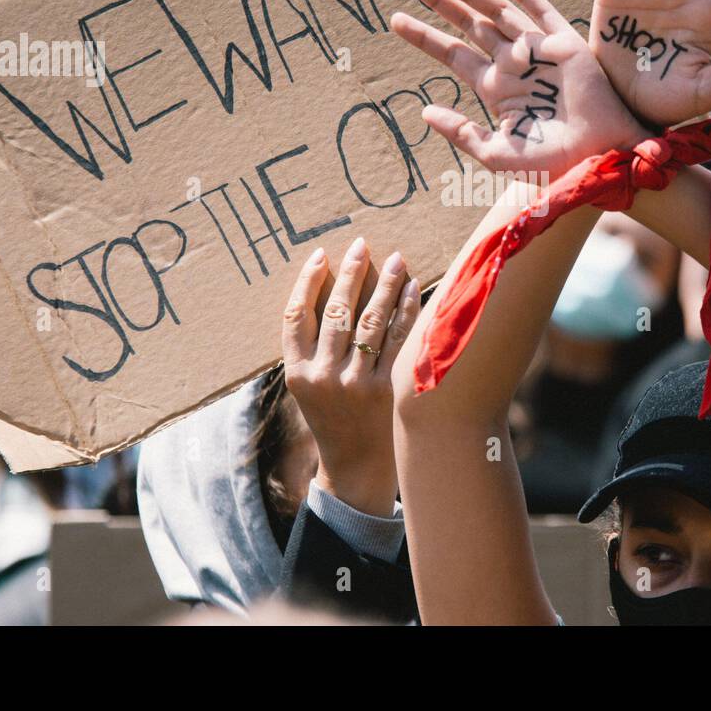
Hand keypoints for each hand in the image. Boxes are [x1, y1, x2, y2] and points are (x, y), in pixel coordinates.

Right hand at [282, 239, 420, 516]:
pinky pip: (399, 339)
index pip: (296, 316)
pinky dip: (407, 310)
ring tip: (397, 260)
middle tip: (362, 245)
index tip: (321, 255)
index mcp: (297, 374)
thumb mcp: (309, 386)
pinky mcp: (387, 389)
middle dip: (351, 273)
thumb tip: (333, 287)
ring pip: (372, 321)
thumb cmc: (333, 417)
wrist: (356, 465)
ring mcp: (356, 384)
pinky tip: (414, 290)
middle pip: (337, 311)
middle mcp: (323, 377)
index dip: (307, 282)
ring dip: (386, 285)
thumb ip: (313, 347)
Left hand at [390, 0, 645, 177]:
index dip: (424, 36)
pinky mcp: (565, 43)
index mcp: (494, 88)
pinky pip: (541, 11)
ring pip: (497, 11)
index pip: (452, 54)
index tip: (395, 20)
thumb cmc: (551, 162)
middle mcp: (512, 64)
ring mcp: (538, 50)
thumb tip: (424, 111)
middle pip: (468, 24)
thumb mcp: (496, 153)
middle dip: (439, 1)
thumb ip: (462, 133)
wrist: (598, 156)